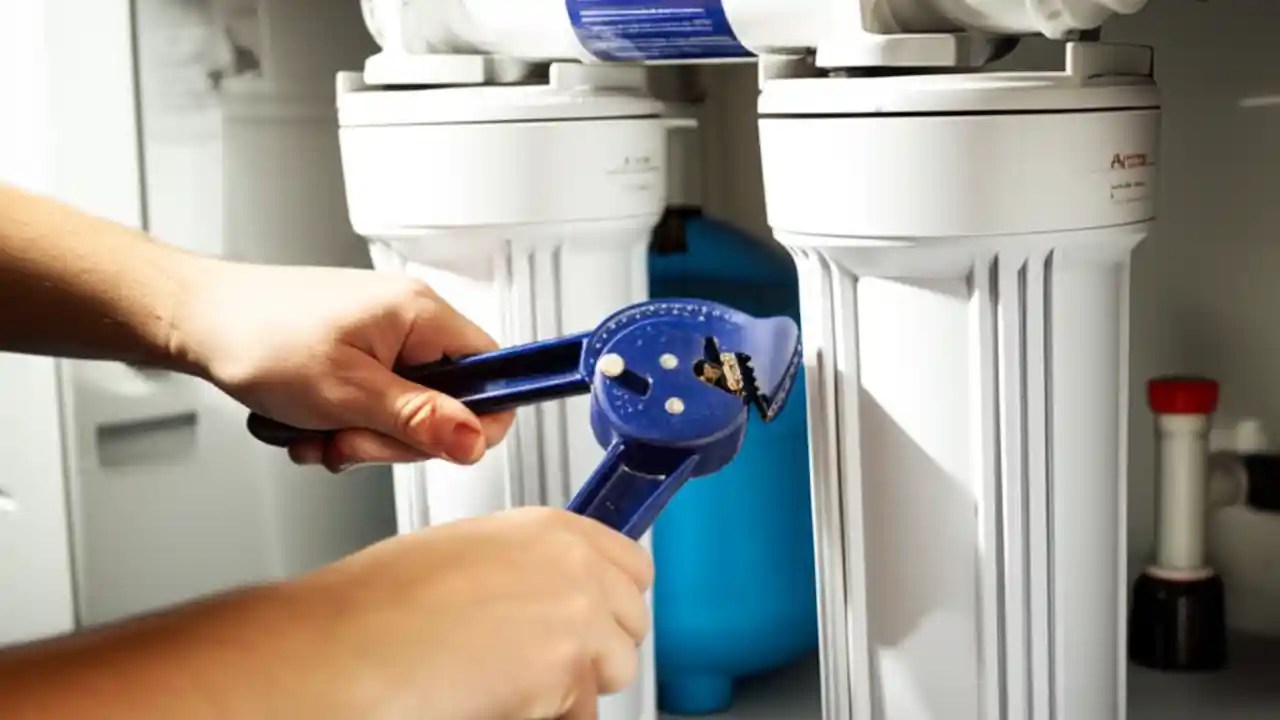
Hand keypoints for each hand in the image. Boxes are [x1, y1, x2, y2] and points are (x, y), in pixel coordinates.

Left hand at [171, 259, 513, 470]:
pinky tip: (309, 424)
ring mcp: (384, 338)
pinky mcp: (358, 354)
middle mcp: (410, 320)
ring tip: (317, 430)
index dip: (474, 420)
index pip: (494, 372)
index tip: (435, 447)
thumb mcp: (347, 392)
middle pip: (447, 404)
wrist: (195, 320)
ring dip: (362, 438)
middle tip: (349, 440)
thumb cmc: (259, 337)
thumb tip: (477, 438)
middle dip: (396, 439)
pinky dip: (343, 425)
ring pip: (406, 413)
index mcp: (421, 314)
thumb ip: (419, 419)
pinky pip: (375, 407)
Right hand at [288, 507, 652, 718]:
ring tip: (506, 678)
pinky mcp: (568, 669)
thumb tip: (555, 596)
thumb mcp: (467, 555)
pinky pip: (582, 710)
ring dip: (573, 685)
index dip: (609, 599)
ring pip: (616, 668)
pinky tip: (494, 697)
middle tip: (537, 659)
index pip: (632, 565)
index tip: (593, 618)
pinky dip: (544, 713)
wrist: (346, 647)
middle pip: (633, 619)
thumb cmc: (379, 605)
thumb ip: (528, 568)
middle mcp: (574, 562)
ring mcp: (578, 614)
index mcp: (549, 527)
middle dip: (596, 646)